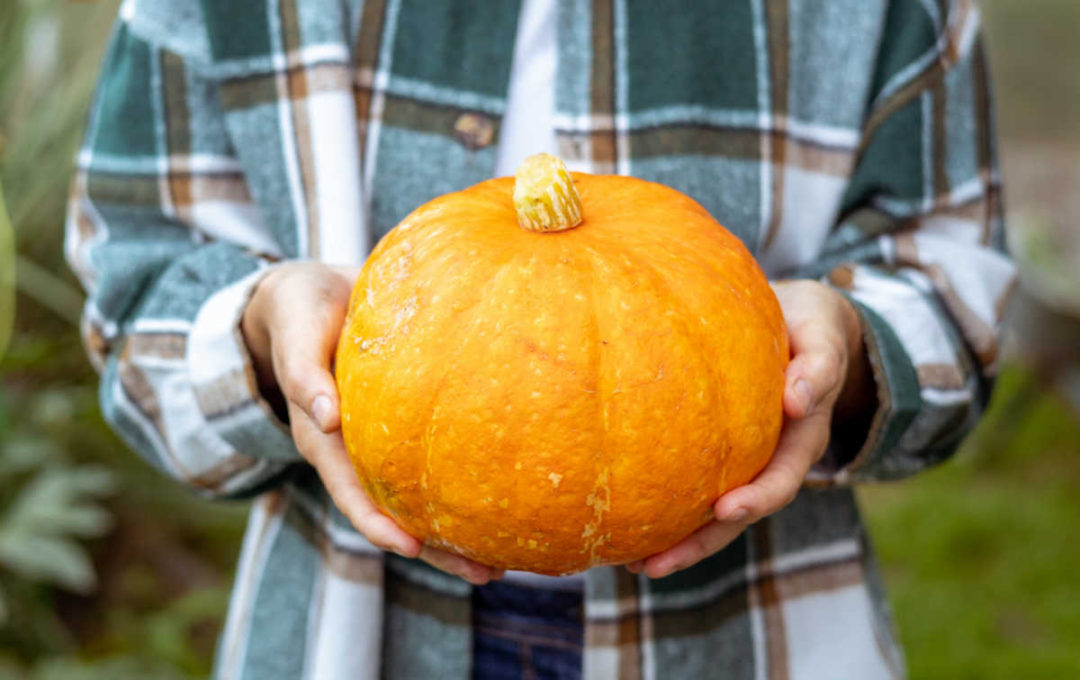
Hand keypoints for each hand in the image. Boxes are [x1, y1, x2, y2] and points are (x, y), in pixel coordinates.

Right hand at [241, 261, 503, 584]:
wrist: (313, 294)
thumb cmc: (301, 310)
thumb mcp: (296, 331)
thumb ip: (304, 372)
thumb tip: (327, 417)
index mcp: (322, 436)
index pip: (351, 491)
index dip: (378, 523)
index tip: (412, 547)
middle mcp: (352, 451)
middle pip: (393, 512)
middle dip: (436, 549)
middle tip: (485, 574)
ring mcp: (378, 444)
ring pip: (417, 498)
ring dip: (455, 534)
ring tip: (503, 563)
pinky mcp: (402, 426)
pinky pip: (432, 466)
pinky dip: (462, 486)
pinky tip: (502, 502)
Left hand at [627, 280, 872, 578]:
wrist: (802, 322)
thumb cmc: (813, 327)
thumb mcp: (824, 338)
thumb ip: (818, 367)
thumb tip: (797, 401)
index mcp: (801, 439)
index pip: (780, 480)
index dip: (756, 499)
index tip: (724, 510)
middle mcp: (772, 459)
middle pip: (737, 515)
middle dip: (699, 543)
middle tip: (655, 564)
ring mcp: (744, 460)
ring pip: (711, 511)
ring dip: (677, 540)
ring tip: (634, 564)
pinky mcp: (718, 450)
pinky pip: (691, 482)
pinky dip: (664, 504)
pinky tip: (626, 518)